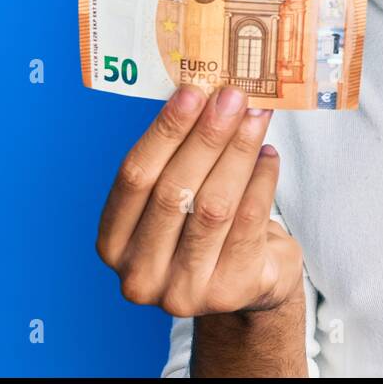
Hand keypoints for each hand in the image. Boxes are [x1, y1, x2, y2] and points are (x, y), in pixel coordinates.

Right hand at [96, 84, 303, 316]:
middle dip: (206, 137)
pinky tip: (269, 155)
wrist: (249, 285)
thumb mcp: (180, 199)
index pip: (133, 177)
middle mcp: (139, 273)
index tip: (191, 92)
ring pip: (213, 206)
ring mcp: (183, 290)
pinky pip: (248, 223)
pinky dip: (261, 181)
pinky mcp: (229, 291)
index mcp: (113, 243)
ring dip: (238, 153)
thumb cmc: (208, 230)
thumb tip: (206, 94)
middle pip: (173, 192)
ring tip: (256, 117)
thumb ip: (179, 158)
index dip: (163, 132)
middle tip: (233, 98)